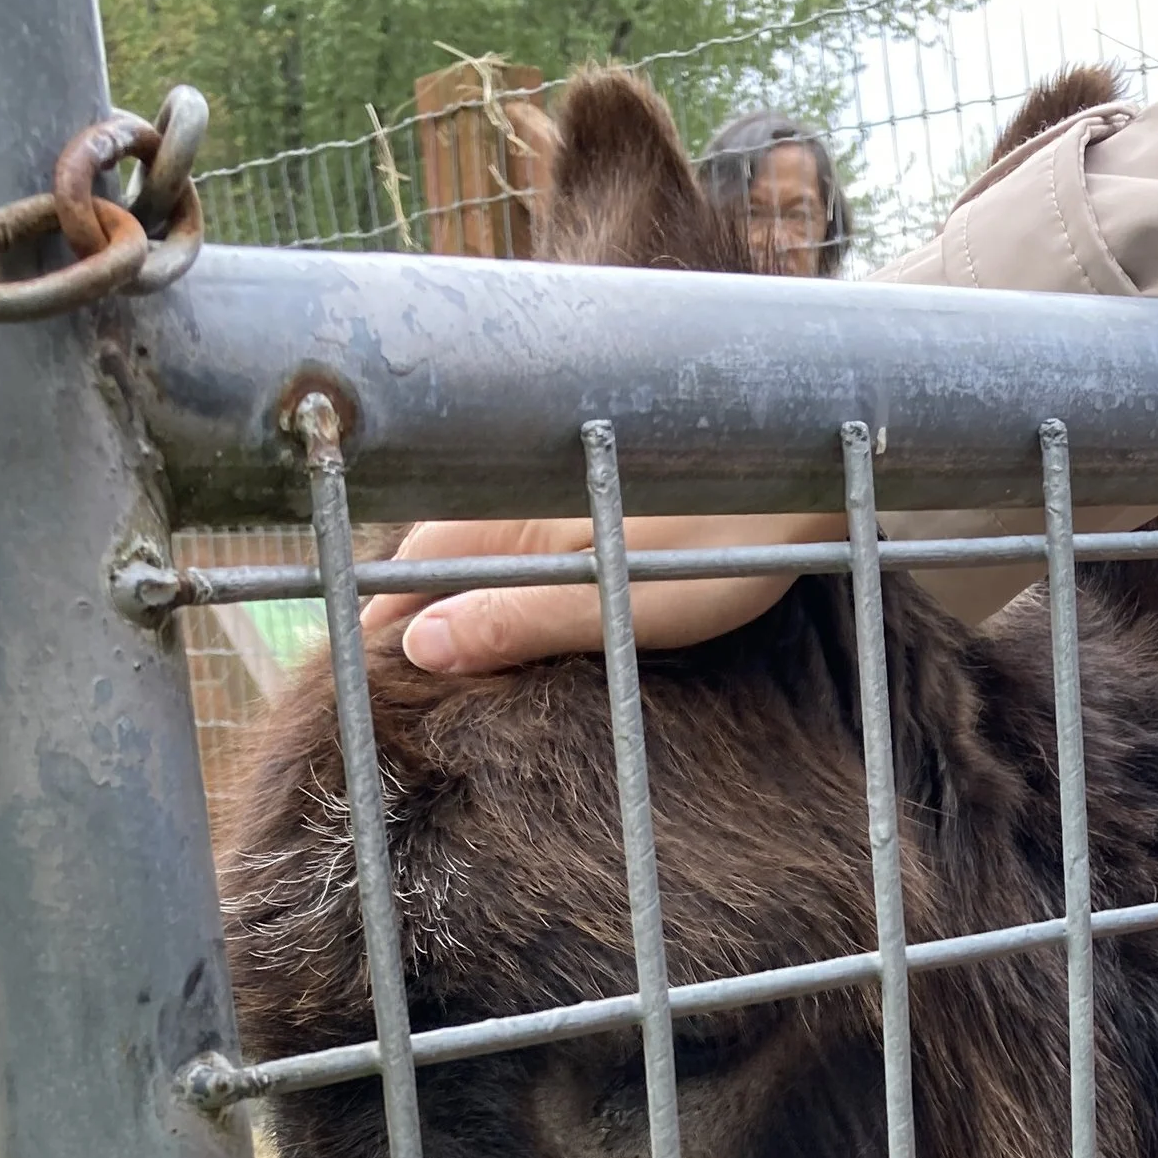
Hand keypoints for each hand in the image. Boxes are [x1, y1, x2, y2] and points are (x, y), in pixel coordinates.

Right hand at [358, 509, 840, 672]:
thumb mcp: (612, 601)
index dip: (380, 631)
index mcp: (493, 511)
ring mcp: (543, 481)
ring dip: (453, 595)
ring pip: (470, 545)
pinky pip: (513, 533)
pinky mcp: (583, 484)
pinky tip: (512, 608)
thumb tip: (420, 649)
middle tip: (395, 688)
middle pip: (428, 559)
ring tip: (445, 660)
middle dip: (409, 615)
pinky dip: (498, 573)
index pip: (403, 576)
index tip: (363, 690)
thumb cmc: (716, 539)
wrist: (794, 467)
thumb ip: (512, 621)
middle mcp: (504, 486)